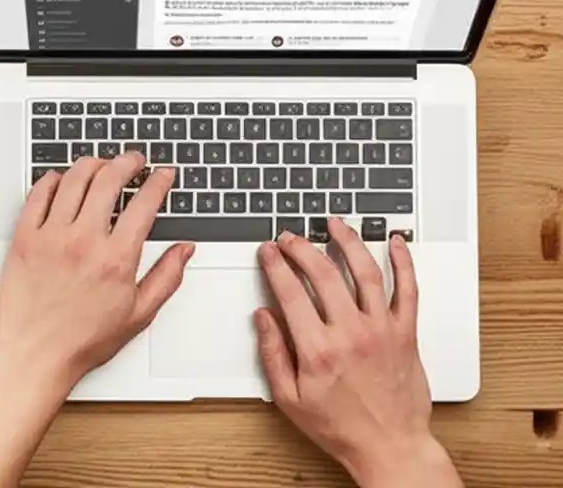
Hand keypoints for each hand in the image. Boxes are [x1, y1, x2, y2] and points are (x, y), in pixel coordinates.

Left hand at [0, 153, 193, 393]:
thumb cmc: (82, 342)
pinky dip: (53, 180)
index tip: (162, 174)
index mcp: (116, 259)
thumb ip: (166, 277)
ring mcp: (50, 237)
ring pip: (74, 179)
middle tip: (134, 161)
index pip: (144, 203)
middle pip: (109, 179)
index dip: (158, 182)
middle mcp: (83, 241)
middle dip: (128, 162)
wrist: (35, 356)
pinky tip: (62, 180)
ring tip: (102, 164)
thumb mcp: (138, 315)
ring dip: (93, 164)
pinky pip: (38, 195)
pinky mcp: (24, 238)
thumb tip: (184, 250)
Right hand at [255, 220, 461, 487]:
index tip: (268, 252)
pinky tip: (395, 242)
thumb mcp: (289, 398)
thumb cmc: (340, 427)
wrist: (389, 446)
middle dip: (301, 248)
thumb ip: (272, 353)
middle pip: (323, 274)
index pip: (290, 293)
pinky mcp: (406, 333)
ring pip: (365, 272)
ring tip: (335, 224)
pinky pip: (407, 290)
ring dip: (348, 241)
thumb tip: (262, 317)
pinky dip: (403, 262)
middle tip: (290, 237)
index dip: (275, 266)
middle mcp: (350, 334)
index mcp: (318, 350)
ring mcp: (382, 331)